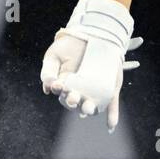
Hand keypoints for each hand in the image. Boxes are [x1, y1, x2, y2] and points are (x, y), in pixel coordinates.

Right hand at [40, 0, 140, 132]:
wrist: (92, 33)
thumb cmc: (69, 45)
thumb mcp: (55, 55)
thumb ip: (48, 70)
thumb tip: (48, 88)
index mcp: (65, 85)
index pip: (61, 92)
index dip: (59, 90)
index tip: (57, 85)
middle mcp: (79, 91)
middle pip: (75, 102)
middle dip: (73, 101)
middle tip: (73, 97)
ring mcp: (95, 91)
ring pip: (92, 105)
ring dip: (89, 110)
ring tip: (87, 108)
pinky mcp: (110, 89)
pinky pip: (111, 104)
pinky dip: (112, 115)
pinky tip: (111, 126)